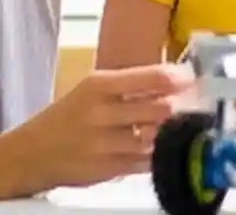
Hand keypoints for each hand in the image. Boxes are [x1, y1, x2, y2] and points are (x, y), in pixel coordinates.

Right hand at [5, 64, 192, 194]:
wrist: (31, 153)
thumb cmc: (70, 116)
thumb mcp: (95, 89)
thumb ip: (134, 84)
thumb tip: (179, 79)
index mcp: (100, 86)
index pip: (153, 77)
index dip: (181, 80)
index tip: (194, 80)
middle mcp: (102, 113)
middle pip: (162, 109)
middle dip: (182, 108)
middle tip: (193, 105)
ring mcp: (104, 143)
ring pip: (157, 137)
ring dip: (173, 132)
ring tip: (179, 126)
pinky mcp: (108, 168)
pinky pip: (148, 161)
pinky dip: (160, 154)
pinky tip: (162, 147)